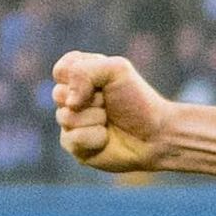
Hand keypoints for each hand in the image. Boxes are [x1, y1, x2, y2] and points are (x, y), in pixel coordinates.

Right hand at [50, 51, 175, 173]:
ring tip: (109, 121)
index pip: (61, 71)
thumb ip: (84, 71)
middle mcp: (70, 99)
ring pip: (66, 117)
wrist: (157, 134)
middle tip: (109, 104)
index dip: (81, 78)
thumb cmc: (138, 101)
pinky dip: (95, 138)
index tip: (104, 84)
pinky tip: (106, 139)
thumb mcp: (117, 69)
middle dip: (92, 99)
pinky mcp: (74, 145)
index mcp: (78, 77)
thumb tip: (69, 102)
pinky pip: (72, 139)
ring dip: (95, 118)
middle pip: (58, 94)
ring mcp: (70, 123)